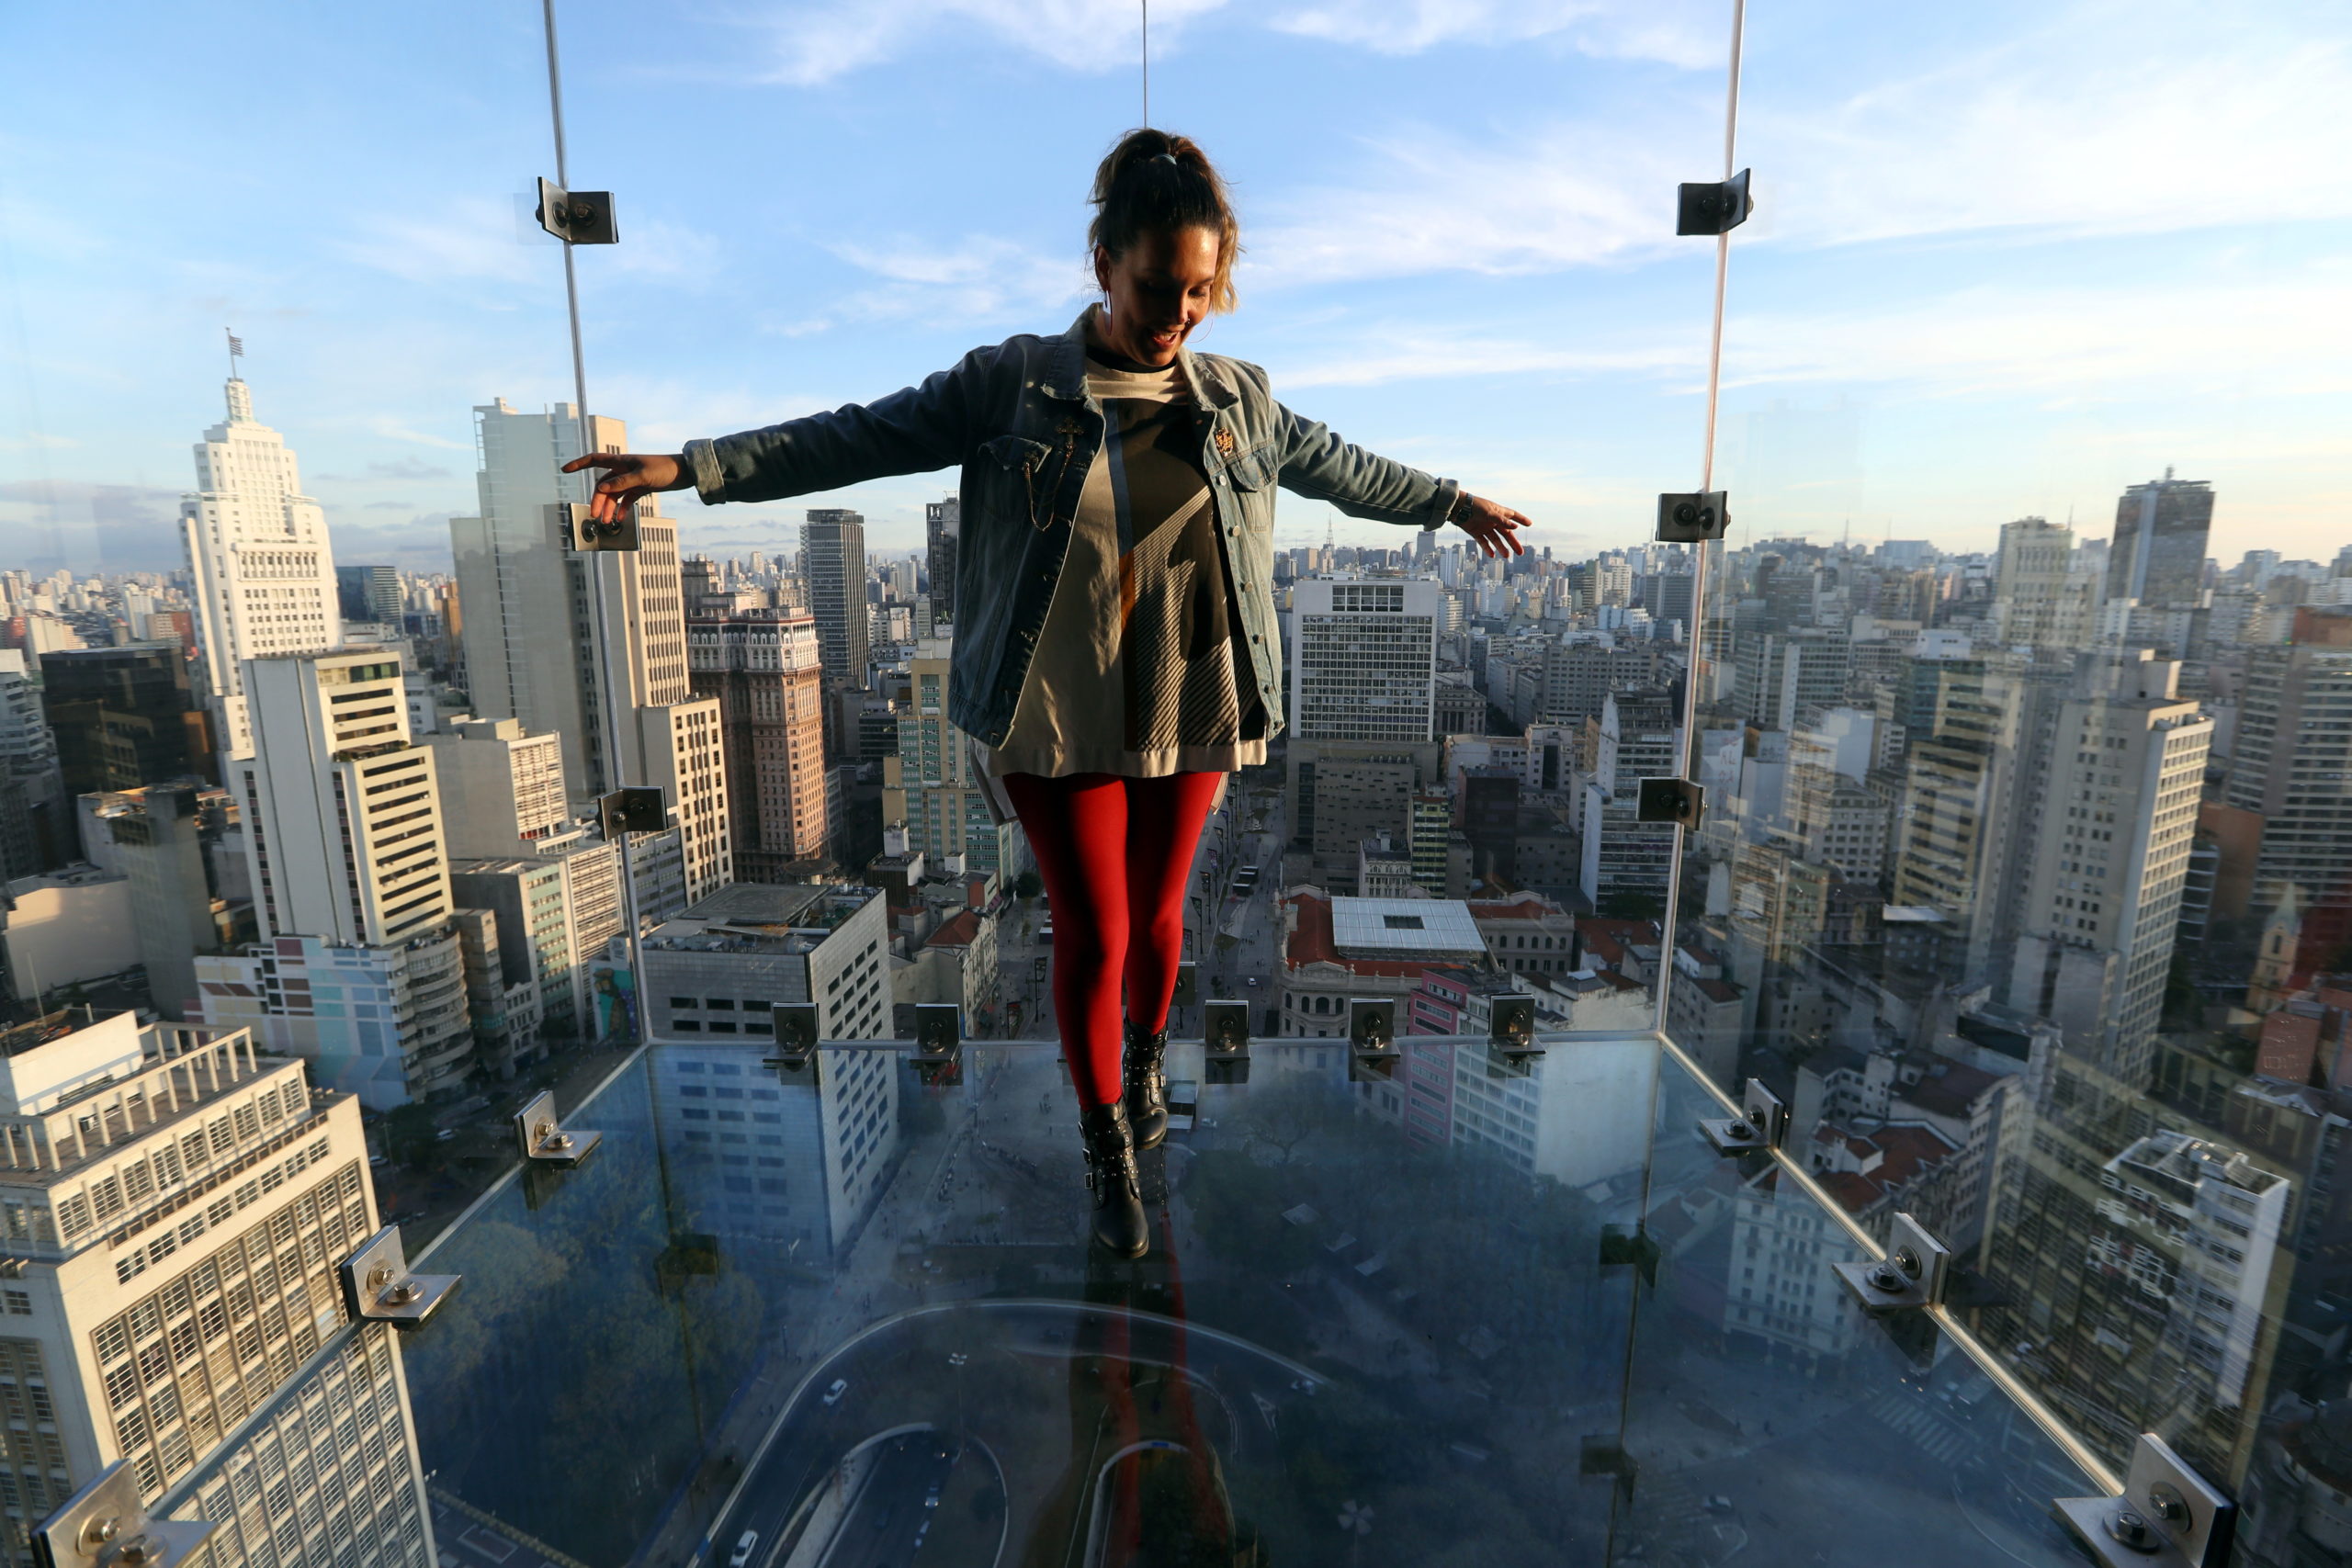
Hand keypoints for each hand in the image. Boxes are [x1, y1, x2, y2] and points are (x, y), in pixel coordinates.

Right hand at [560, 451, 692, 523]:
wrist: (685, 472)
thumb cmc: (664, 468)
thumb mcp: (642, 476)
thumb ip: (621, 483)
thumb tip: (600, 488)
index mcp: (621, 461)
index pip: (594, 460)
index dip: (578, 464)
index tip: (565, 470)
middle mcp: (623, 469)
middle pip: (604, 485)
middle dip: (598, 500)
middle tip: (595, 516)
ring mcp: (632, 479)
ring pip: (615, 494)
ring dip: (610, 508)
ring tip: (608, 522)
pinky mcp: (641, 488)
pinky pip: (627, 499)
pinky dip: (623, 509)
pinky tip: (620, 519)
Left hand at [1454, 493, 1529, 556]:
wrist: (1457, 507)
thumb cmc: (1474, 506)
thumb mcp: (1489, 513)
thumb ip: (1502, 520)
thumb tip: (1515, 527)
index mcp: (1498, 512)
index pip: (1513, 516)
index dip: (1521, 519)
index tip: (1530, 524)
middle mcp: (1493, 520)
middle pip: (1506, 533)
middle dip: (1513, 542)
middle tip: (1520, 553)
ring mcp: (1485, 527)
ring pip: (1496, 539)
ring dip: (1501, 547)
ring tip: (1507, 556)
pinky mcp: (1476, 532)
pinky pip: (1483, 542)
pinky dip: (1487, 548)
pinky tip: (1492, 555)